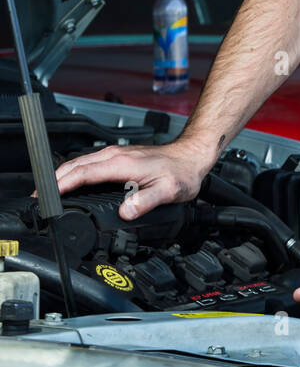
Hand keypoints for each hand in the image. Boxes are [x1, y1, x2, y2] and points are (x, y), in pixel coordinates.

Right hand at [46, 138, 212, 219]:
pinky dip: (75, 173)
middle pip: (75, 166)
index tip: (47, 197)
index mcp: (121, 163)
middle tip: (40, 198)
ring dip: (62, 176)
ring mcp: (116, 155)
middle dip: (53, 181)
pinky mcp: (119, 157)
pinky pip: (89, 164)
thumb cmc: (182, 172)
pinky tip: (73, 183)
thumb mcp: (168, 190)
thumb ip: (146, 201)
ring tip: (49, 192)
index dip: (62, 185)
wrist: (192, 155)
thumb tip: (126, 212)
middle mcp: (115, 156)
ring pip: (80, 163)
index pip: (82, 173)